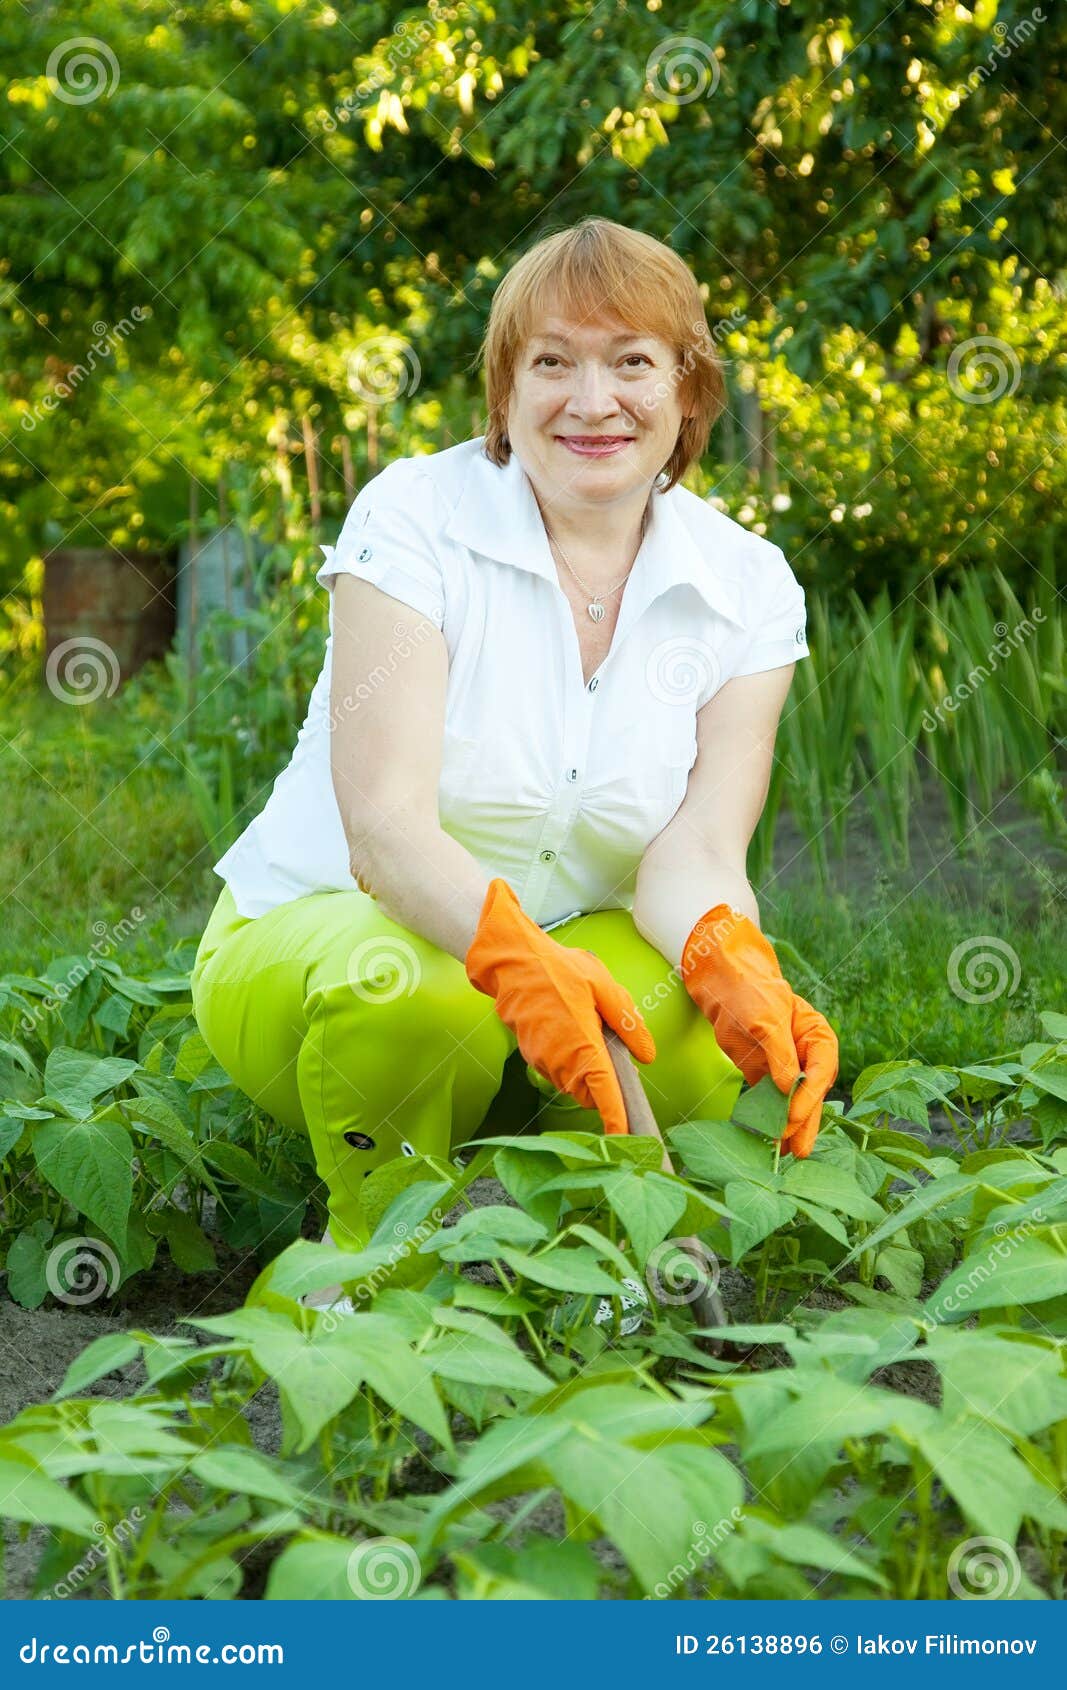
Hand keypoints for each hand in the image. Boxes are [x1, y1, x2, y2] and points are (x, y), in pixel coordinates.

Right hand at [465, 878, 655, 1134]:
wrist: (512, 963)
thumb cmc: (559, 970)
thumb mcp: (603, 987)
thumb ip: (628, 1023)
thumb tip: (647, 1056)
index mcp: (583, 1045)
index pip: (604, 1094)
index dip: (616, 1117)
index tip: (626, 1136)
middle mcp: (561, 1061)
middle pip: (591, 1093)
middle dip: (606, 1085)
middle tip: (616, 1051)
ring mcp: (542, 1061)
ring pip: (574, 1083)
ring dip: (587, 1071)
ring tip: (590, 1030)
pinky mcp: (531, 1056)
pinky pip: (558, 1071)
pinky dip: (571, 1062)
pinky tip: (572, 1029)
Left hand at [679, 903, 837, 1157]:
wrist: (721, 983)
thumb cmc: (751, 992)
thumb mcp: (767, 1019)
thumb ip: (780, 1054)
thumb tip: (789, 1089)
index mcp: (816, 1036)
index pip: (820, 1070)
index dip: (809, 1095)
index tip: (794, 1114)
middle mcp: (805, 1055)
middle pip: (811, 1093)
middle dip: (805, 1121)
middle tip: (798, 1150)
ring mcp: (785, 1067)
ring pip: (792, 1102)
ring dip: (789, 1127)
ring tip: (786, 1154)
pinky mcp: (763, 1075)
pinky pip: (769, 1101)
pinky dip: (768, 1119)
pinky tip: (767, 1140)